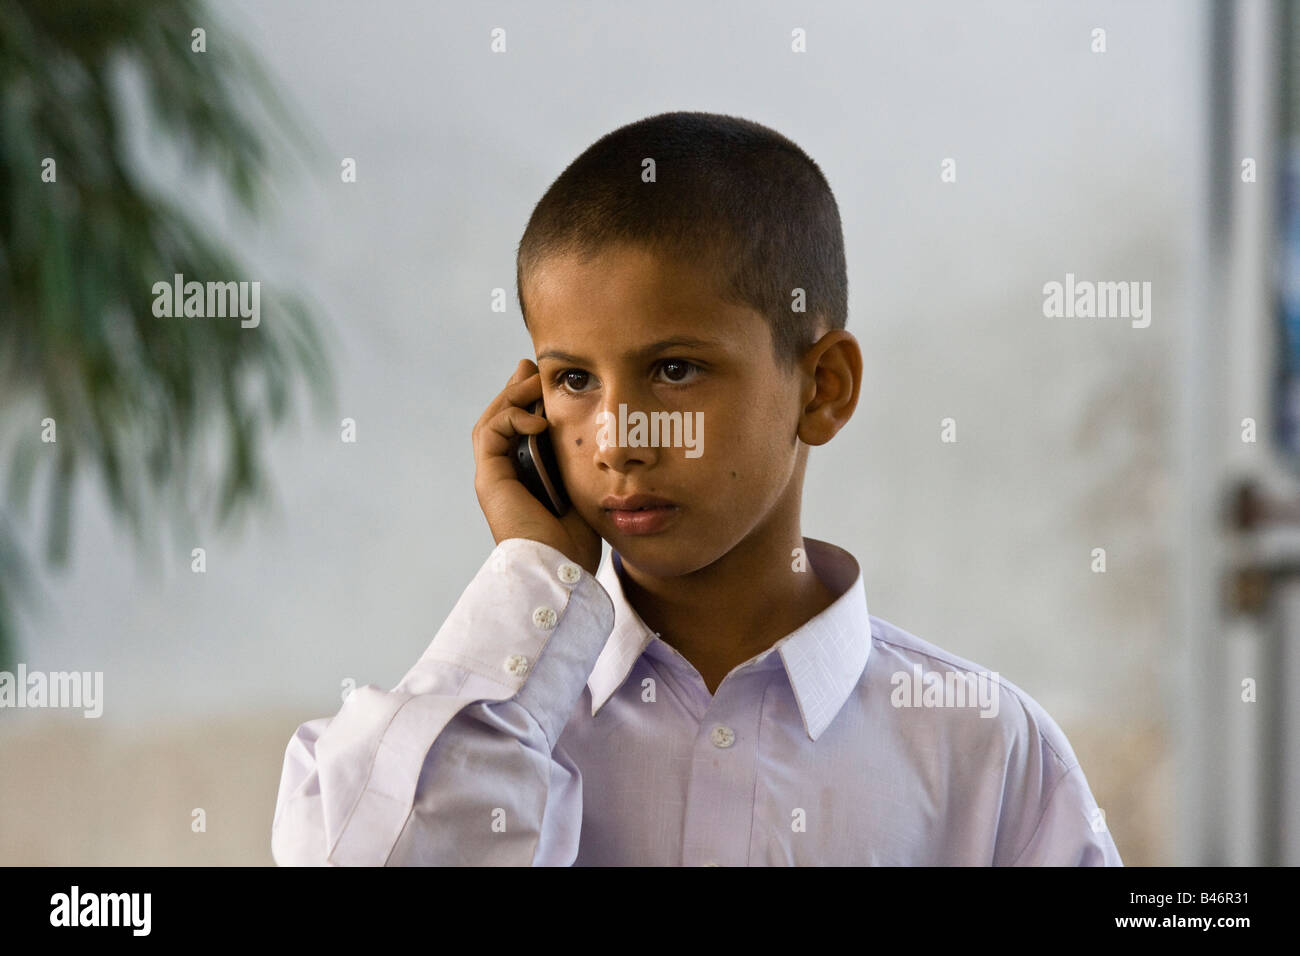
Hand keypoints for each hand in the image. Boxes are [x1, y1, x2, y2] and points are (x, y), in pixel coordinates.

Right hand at [472, 359, 602, 575]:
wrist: (560, 570)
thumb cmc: (577, 543)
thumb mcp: (583, 492)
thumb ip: (580, 466)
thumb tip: (599, 439)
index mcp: (526, 479)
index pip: (520, 430)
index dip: (530, 402)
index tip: (548, 382)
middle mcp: (505, 476)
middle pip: (502, 420)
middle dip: (516, 390)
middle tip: (533, 368)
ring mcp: (494, 477)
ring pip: (492, 421)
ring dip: (511, 396)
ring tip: (534, 380)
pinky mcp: (489, 479)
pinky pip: (491, 434)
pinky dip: (511, 419)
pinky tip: (537, 418)